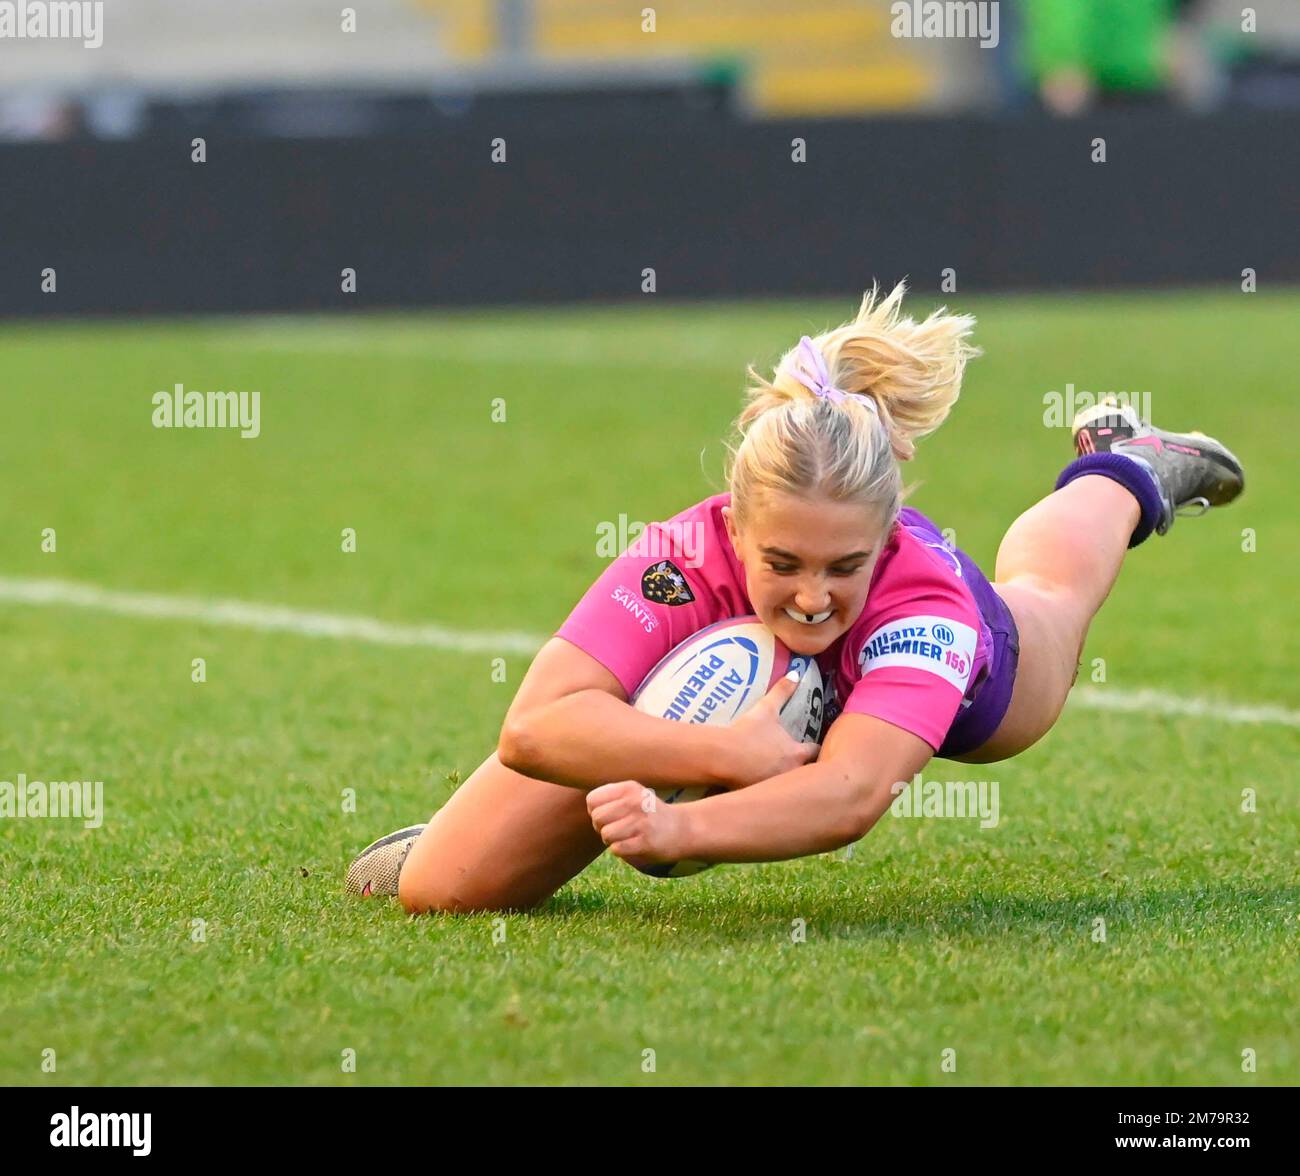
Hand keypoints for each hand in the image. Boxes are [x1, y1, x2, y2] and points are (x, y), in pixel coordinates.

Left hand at [587, 781, 690, 869]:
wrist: (682, 829)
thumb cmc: (649, 814)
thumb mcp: (633, 795)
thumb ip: (610, 796)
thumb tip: (590, 807)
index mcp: (629, 787)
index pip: (592, 800)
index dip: (595, 811)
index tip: (609, 816)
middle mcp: (635, 802)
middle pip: (597, 817)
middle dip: (601, 827)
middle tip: (617, 828)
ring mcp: (641, 822)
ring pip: (605, 834)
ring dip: (611, 840)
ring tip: (626, 836)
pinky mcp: (646, 842)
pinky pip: (616, 849)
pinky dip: (621, 850)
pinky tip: (634, 845)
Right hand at [724, 672, 819, 787]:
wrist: (724, 756)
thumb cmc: (747, 731)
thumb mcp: (765, 709)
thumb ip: (782, 691)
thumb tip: (796, 673)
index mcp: (796, 753)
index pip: (815, 751)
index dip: (815, 748)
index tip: (815, 747)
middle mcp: (793, 772)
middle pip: (810, 774)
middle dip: (810, 771)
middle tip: (808, 767)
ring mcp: (778, 787)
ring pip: (793, 788)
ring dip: (792, 784)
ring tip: (791, 783)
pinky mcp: (763, 797)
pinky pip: (773, 797)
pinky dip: (773, 794)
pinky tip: (769, 795)